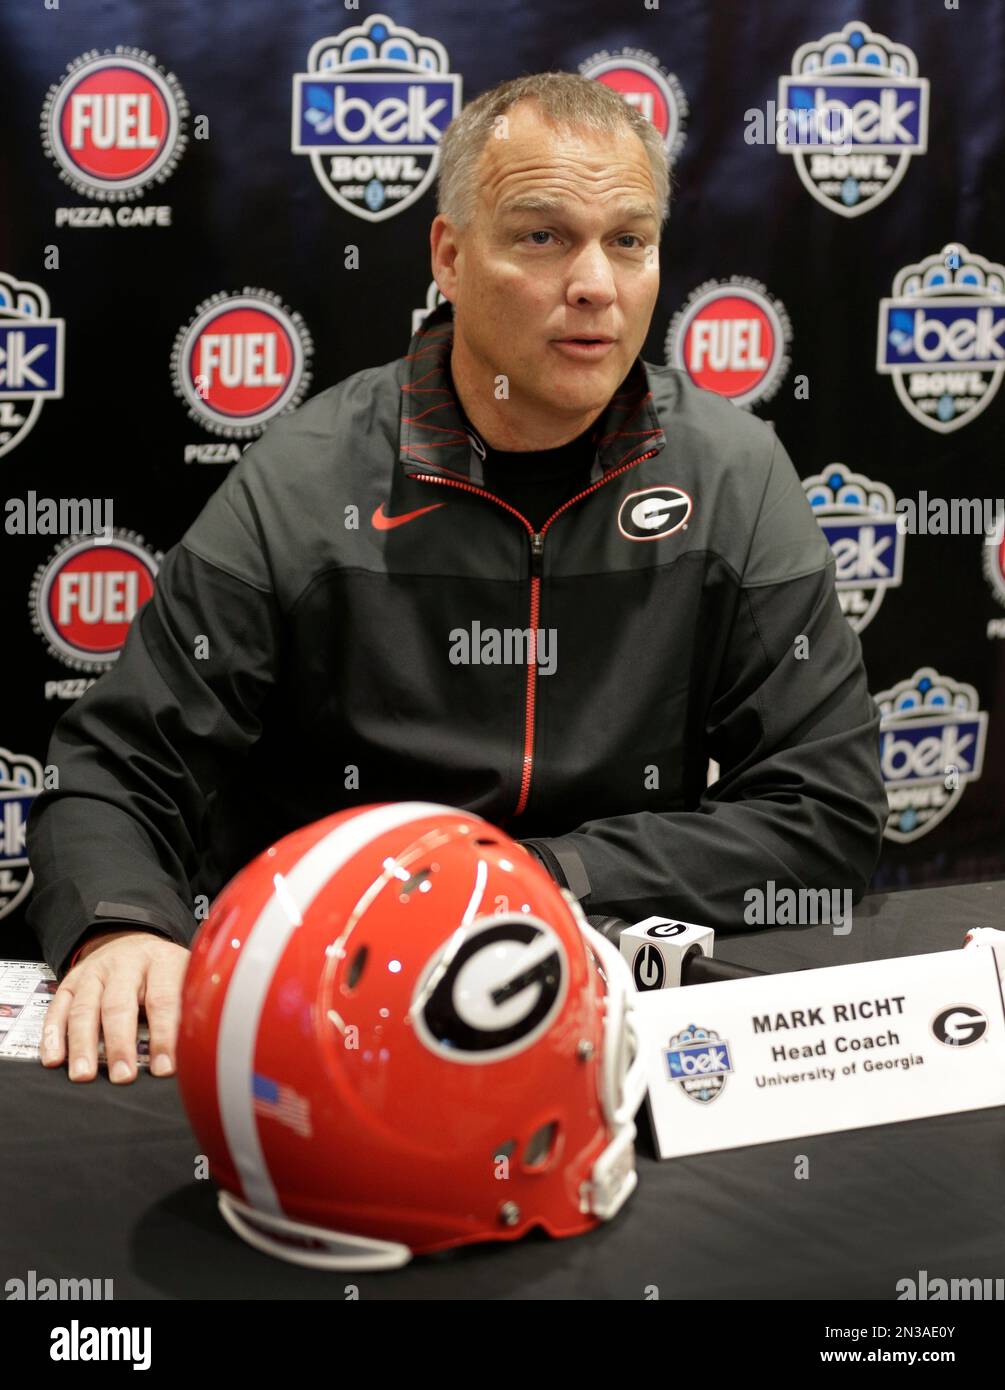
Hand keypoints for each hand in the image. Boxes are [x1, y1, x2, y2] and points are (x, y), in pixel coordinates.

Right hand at [39, 930, 189, 1083]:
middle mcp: (125, 963)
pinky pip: (58, 1008)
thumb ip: (188, 1007)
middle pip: (119, 1004)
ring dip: (83, 1044)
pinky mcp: (71, 981)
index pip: (163, 999)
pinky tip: (54, 1059)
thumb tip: (195, 1050)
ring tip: (84, 1074)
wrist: (132, 942)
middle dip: (120, 1043)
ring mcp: (94, 972)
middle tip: (122, 1075)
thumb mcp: (185, 977)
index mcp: (161, 961)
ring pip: (85, 1008)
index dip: (164, 1035)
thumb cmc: (163, 971)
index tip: (164, 1067)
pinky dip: (53, 1035)